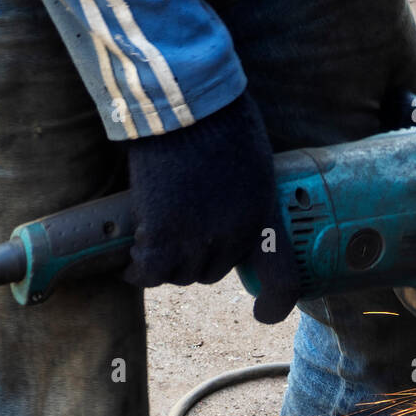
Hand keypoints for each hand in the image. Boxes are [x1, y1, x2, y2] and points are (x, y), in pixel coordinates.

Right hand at [124, 89, 277, 290]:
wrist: (181, 102)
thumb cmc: (217, 116)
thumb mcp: (253, 161)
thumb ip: (248, 196)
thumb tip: (234, 208)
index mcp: (264, 218)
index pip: (283, 280)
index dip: (276, 305)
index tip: (263, 313)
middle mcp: (235, 237)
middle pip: (213, 272)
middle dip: (197, 258)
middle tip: (179, 235)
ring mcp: (198, 240)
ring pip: (180, 275)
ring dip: (167, 263)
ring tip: (152, 242)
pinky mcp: (162, 235)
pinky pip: (149, 272)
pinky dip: (138, 270)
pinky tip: (132, 261)